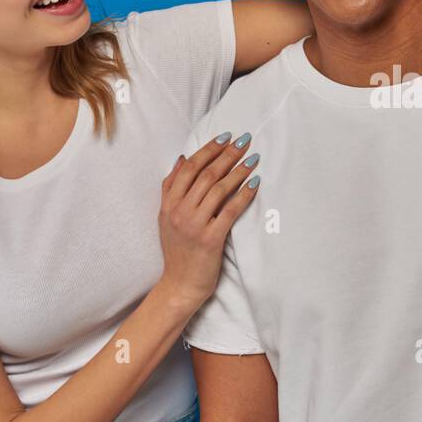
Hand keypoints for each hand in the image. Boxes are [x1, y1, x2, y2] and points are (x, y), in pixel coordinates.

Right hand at [157, 131, 259, 305]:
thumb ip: (171, 188)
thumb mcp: (166, 217)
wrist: (179, 285)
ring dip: (238, 170)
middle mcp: (179, 211)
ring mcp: (194, 225)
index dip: (208, 149)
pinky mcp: (210, 239)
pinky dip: (243, 194)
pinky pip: (230, 210)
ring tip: (253, 158)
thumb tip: (181, 158)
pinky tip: (255, 183)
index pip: (189, 168)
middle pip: (206, 175)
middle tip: (244, 140)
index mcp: (169, 204)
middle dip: (227, 154)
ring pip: (218, 189)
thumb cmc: (177, 251)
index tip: (225, 136)